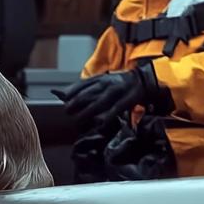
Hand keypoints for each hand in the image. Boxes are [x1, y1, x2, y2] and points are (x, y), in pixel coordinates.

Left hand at [51, 63, 169, 128]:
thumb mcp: (101, 81)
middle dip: (75, 104)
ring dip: (87, 112)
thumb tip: (63, 93)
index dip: (71, 94)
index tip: (64, 101)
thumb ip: (85, 87)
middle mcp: (106, 84)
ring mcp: (116, 92)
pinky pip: (114, 110)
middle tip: (68, 112)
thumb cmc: (117, 84)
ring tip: (78, 119)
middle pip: (87, 94)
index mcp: (100, 78)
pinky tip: (99, 124)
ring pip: (98, 103)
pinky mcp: (126, 101)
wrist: (141, 81)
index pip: (81, 85)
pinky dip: (106, 117)